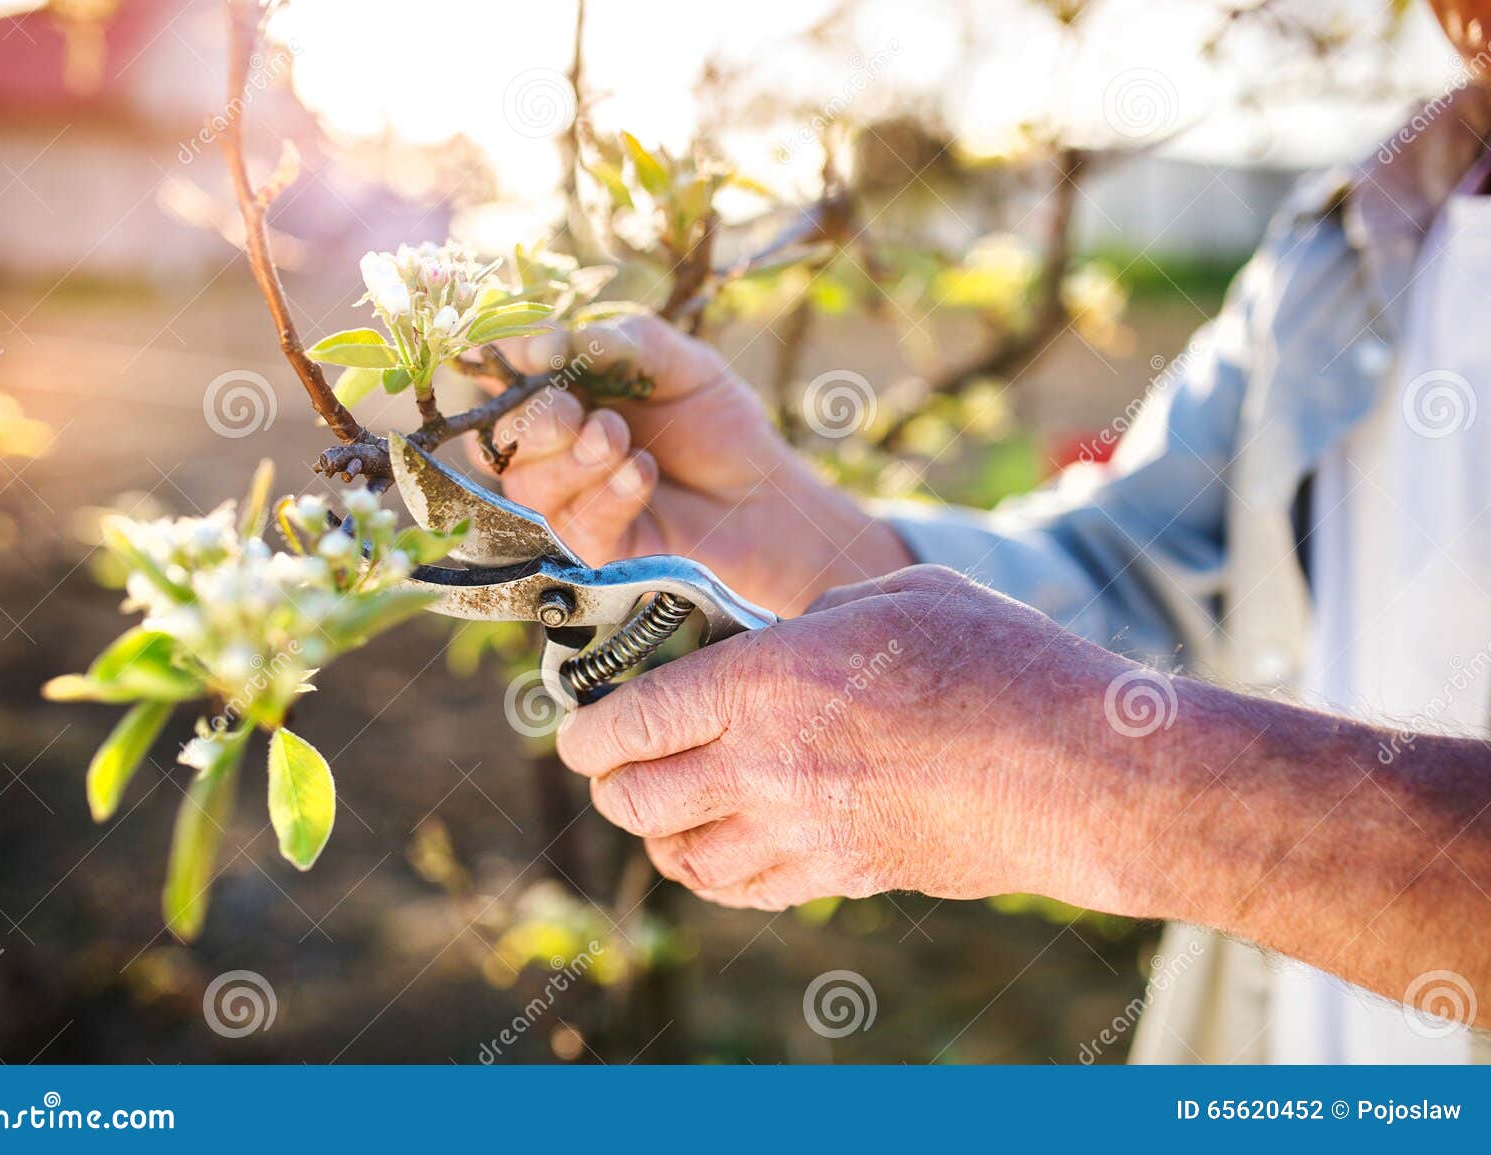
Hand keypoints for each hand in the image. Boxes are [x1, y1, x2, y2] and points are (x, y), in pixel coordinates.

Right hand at [467, 314, 909, 615]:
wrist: (762, 497)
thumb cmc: (717, 426)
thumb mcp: (683, 365)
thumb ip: (627, 342)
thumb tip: (564, 339)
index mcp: (562, 390)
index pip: (502, 370)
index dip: (506, 357)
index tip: (545, 349)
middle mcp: (549, 447)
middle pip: (498, 435)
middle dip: (535, 420)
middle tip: (577, 413)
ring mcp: (564, 501)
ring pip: (528, 483)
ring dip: (576, 459)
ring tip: (624, 443)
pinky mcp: (588, 548)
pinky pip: (572, 524)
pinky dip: (607, 494)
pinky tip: (643, 474)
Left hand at [554, 565, 1128, 910]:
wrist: (1080, 771)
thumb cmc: (1000, 662)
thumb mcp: (898, 594)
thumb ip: (818, 612)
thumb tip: (783, 634)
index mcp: (767, 680)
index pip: (633, 720)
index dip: (588, 731)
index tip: (577, 733)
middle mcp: (765, 765)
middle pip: (636, 796)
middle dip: (610, 782)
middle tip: (612, 764)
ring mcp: (801, 832)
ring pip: (681, 857)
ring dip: (656, 834)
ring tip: (660, 810)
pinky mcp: (843, 876)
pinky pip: (744, 891)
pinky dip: (713, 875)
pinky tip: (719, 852)